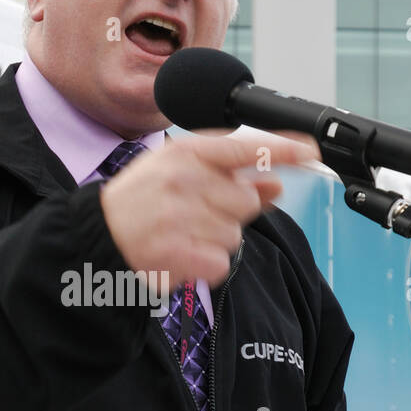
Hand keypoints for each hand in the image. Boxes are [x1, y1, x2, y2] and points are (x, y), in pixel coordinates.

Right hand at [98, 130, 319, 289]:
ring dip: (216, 239)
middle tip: (197, 213)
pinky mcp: (180, 253)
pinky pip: (221, 262)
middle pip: (246, 200)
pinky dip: (207, 264)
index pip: (245, 147)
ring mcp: (181, 218)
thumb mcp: (178, 173)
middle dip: (230, 211)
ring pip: (235, 234)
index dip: (284, 149)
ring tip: (183, 233)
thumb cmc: (141, 201)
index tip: (313, 152)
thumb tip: (277, 184)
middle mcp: (184, 181)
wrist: (98, 236)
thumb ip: (229, 176)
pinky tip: (183, 253)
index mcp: (185, 154)